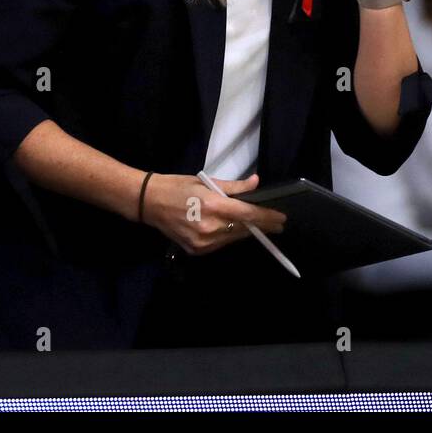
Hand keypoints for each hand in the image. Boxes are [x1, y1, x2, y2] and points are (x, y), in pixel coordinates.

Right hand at [141, 172, 285, 254]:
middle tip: (276, 223)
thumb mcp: (206, 181)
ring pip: (233, 238)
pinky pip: (221, 244)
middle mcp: (210, 228)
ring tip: (257, 225)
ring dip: (245, 231)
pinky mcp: (196, 251)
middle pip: (244, 229)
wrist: (149, 203)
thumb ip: (234, 186)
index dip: (267, 218)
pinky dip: (229, 236)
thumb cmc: (178, 187)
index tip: (281, 219)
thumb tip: (255, 183)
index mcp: (213, 206)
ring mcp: (203, 242)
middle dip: (261, 226)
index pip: (248, 215)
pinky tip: (233, 229)